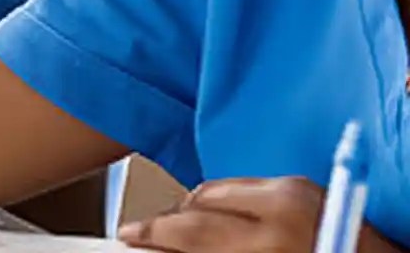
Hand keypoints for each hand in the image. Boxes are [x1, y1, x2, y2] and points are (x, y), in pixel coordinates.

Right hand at [118, 176, 399, 252]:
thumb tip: (164, 249)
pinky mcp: (303, 185)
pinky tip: (222, 224)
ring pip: (215, 189)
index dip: (149, 233)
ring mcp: (294, 190)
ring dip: (196, 210)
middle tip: (143, 235)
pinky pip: (243, 186)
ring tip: (182, 231)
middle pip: (195, 203)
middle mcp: (281, 205)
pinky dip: (226, 204)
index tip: (127, 237)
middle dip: (165, 221)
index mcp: (270, 237)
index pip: (185, 228)